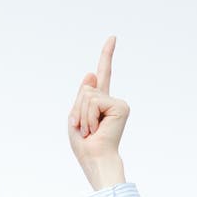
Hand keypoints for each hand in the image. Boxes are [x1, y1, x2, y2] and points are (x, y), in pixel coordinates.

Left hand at [68, 36, 129, 164]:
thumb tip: (92, 72)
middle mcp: (111, 100)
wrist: (95, 159)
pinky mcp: (121, 106)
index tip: (112, 38)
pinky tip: (96, 129)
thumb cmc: (85, 145)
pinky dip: (89, 117)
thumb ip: (81, 96)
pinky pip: (95, 102)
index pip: (103, 75)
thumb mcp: (75, 118)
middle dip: (78, 110)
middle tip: (85, 130)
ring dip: (82, 116)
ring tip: (90, 131)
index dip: (106, 56)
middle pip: (86, 89)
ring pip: (88, 95)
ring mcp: (117, 103)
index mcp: (100, 103)